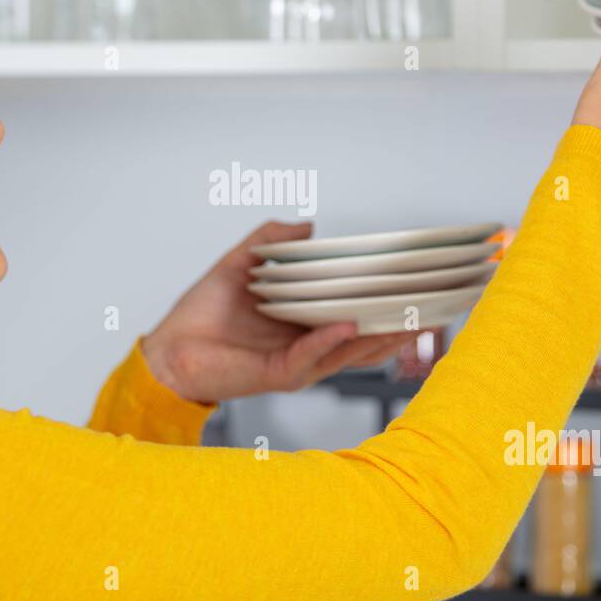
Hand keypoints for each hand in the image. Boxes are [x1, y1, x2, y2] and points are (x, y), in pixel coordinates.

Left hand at [142, 221, 420, 403]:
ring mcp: (298, 362)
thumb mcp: (241, 264)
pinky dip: (330, 341)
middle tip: (432, 305)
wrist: (169, 350)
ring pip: (348, 352)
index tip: (415, 286)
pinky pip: (311, 356)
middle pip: (365, 337)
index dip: (384, 302)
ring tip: (408, 318)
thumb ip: (271, 242)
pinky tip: (348, 325)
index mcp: (305, 322)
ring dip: (378, 336)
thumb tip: (309, 226)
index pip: (355, 312)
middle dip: (399, 324)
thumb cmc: (201, 315)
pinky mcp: (278, 373)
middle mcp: (308, 345)